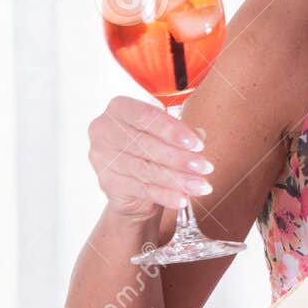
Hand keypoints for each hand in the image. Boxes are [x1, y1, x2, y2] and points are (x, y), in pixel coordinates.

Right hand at [86, 96, 214, 217]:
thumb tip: (199, 136)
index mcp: (119, 109)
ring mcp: (102, 158)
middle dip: (180, 158)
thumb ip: (182, 133)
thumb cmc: (149, 152)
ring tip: (201, 185)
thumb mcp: (166, 137)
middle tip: (205, 167)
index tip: (196, 144)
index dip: (173, 130)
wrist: (132, 186)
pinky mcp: (107, 183)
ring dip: (178, 179)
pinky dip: (166, 195)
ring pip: (146, 169)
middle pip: (147, 145)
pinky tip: (182, 198)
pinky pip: (142, 189)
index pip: (146, 116)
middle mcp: (104, 131)